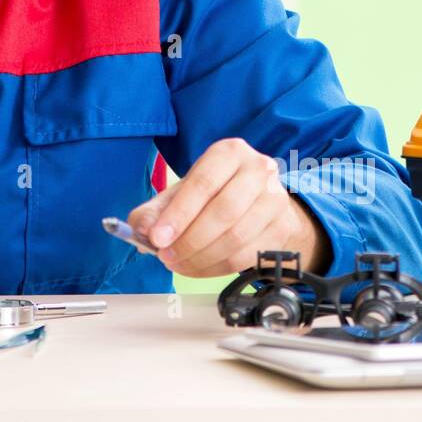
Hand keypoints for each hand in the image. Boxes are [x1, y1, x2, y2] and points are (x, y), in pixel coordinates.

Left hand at [127, 137, 330, 277]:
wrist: (260, 202)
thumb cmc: (216, 193)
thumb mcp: (183, 193)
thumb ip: (155, 210)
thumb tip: (140, 229)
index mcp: (230, 152)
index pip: (202, 183)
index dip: (178, 214)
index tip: (157, 238)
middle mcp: (258, 170)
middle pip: (223, 212)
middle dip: (189, 240)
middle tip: (166, 256)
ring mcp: (275, 200)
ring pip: (235, 238)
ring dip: (201, 258)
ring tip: (178, 263)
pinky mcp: (281, 228)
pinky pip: (246, 256)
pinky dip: (216, 268)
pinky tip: (198, 267)